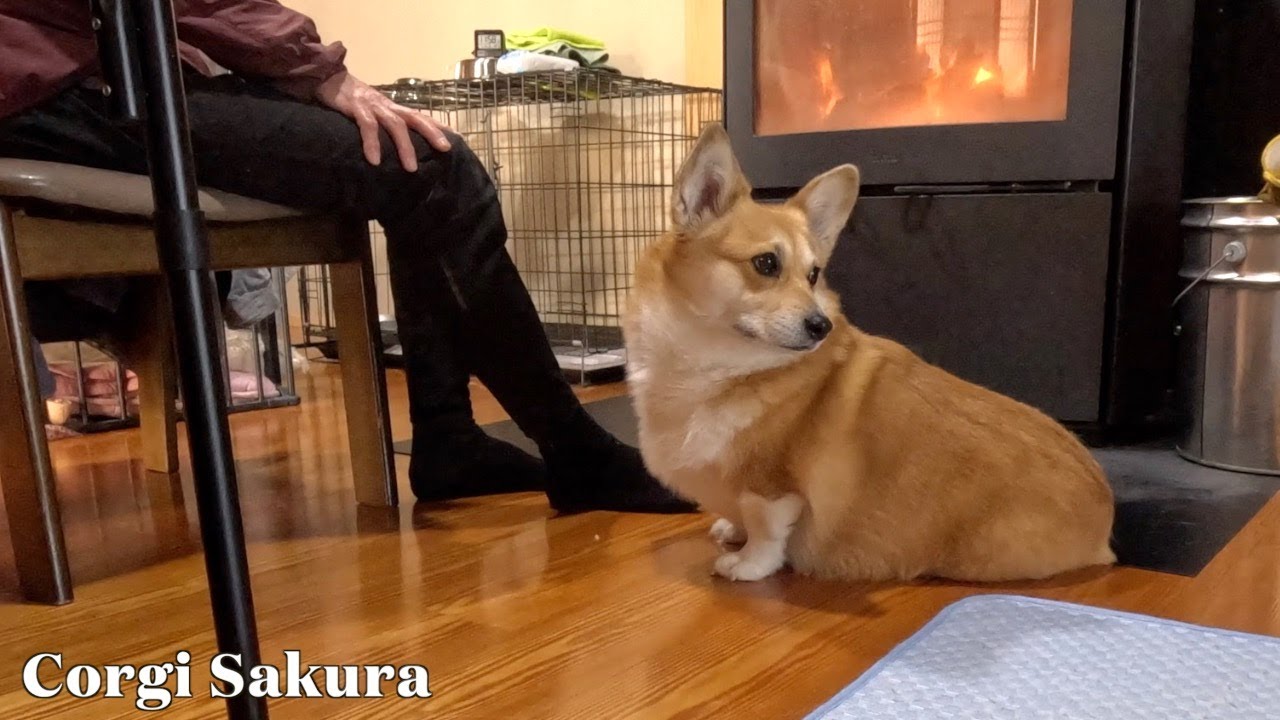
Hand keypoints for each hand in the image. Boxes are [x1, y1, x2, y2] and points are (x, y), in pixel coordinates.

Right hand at [315, 71, 451, 170]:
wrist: (326, 77)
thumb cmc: (352, 100)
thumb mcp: (374, 112)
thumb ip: (386, 126)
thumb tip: (397, 149)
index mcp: (394, 109)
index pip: (422, 117)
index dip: (440, 126)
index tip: (459, 139)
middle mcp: (388, 106)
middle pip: (415, 118)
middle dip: (432, 133)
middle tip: (445, 150)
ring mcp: (373, 105)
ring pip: (395, 125)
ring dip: (405, 147)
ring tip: (411, 168)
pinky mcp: (356, 107)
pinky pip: (367, 126)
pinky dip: (372, 143)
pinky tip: (374, 160)